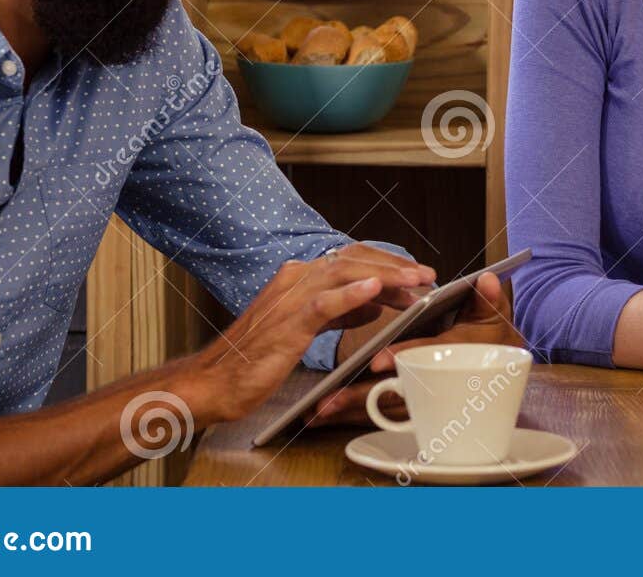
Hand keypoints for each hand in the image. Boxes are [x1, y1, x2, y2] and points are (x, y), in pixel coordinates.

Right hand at [179, 244, 435, 425]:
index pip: (352, 259)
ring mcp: (290, 298)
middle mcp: (295, 279)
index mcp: (299, 278)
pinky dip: (352, 294)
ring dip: (386, 275)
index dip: (388, 263)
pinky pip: (324, 303)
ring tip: (415, 281)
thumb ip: (339, 311)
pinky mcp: (287, 324)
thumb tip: (374, 299)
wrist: (215, 382)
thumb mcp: (306, 328)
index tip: (417, 274)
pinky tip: (376, 291)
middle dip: (395, 266)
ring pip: (345, 274)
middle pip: (354, 260)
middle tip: (427, 276)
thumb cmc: (256, 358)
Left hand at [309, 273, 516, 424]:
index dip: (402, 358)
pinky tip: (326, 413)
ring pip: (383, 406)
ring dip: (351, 410)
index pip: (426, 356)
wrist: (501, 367)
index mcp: (454, 355)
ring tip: (318, 410)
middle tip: (327, 403)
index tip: (377, 362)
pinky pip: (379, 410)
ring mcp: (423, 397)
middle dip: (361, 397)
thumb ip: (487, 299)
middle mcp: (436, 381)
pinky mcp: (410, 403)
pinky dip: (354, 413)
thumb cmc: (493, 337)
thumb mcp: (492, 316)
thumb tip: (487, 280)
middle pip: (395, 392)